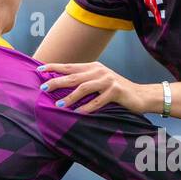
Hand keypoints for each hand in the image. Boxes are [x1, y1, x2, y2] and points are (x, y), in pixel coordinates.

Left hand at [38, 62, 157, 114]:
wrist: (140, 95)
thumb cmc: (116, 92)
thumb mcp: (99, 82)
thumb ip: (84, 81)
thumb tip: (61, 86)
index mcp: (93, 67)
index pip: (69, 66)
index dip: (54, 67)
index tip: (39, 69)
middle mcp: (99, 71)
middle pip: (73, 76)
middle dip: (57, 82)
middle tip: (44, 88)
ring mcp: (108, 80)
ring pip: (84, 88)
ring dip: (70, 97)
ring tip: (58, 105)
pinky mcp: (116, 91)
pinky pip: (98, 101)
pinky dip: (87, 108)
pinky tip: (78, 113)